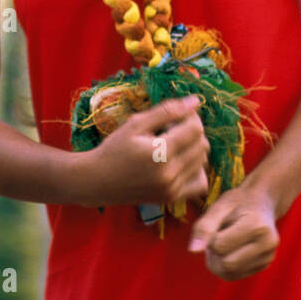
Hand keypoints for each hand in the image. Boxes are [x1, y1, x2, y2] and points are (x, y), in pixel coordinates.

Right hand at [84, 96, 208, 206]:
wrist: (97, 181)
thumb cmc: (114, 149)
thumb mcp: (136, 123)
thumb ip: (167, 111)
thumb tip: (195, 100)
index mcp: (160, 153)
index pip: (196, 129)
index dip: (190, 117)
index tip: (175, 116)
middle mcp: (170, 174)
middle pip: (203, 145)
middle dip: (192, 132)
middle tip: (172, 129)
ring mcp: (172, 189)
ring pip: (203, 162)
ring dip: (194, 149)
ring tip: (174, 145)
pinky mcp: (171, 199)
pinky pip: (200, 184)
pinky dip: (196, 170)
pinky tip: (181, 163)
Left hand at [188, 183, 278, 280]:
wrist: (261, 202)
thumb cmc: (237, 202)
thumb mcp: (219, 206)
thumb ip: (204, 227)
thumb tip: (193, 251)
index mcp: (257, 226)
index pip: (220, 246)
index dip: (210, 238)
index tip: (215, 226)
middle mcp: (267, 244)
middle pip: (226, 265)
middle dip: (214, 253)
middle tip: (216, 236)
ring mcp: (268, 257)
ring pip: (229, 273)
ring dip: (217, 261)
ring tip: (222, 241)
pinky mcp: (264, 265)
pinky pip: (235, 275)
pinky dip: (226, 266)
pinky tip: (230, 249)